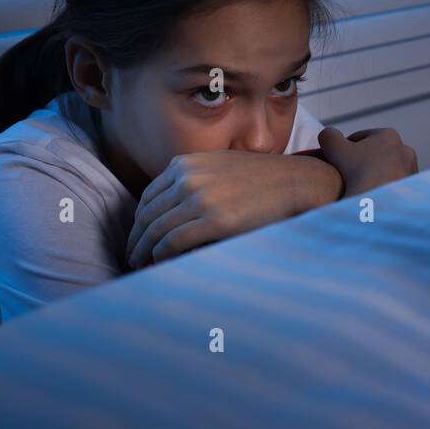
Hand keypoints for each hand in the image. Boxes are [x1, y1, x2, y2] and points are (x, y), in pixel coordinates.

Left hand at [126, 150, 341, 268]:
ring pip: (155, 230)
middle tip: (132, 256)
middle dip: (136, 238)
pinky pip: (173, 242)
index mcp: (186, 163)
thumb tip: (175, 211)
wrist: (297, 182)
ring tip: (141, 265)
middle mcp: (188, 177)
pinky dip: (161, 255)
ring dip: (144, 251)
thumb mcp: (221, 168)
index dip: (139, 221)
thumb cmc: (263, 180)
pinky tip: (161, 263)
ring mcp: (199, 198)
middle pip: (147, 214)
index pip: (149, 196)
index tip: (138, 237)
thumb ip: (195, 181)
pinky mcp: (213, 220)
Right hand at [317, 127, 417, 197]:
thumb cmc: (357, 174)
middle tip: (346, 177)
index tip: (336, 163)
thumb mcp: (334, 148)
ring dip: (372, 176)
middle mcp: (405, 150)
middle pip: (373, 154)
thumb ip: (329, 136)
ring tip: (359, 188)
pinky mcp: (413, 189)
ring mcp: (412, 170)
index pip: (359, 138)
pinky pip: (392, 185)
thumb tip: (329, 135)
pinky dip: (382, 189)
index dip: (343, 150)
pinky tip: (371, 197)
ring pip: (384, 170)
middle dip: (360, 163)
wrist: (379, 207)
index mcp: (389, 135)